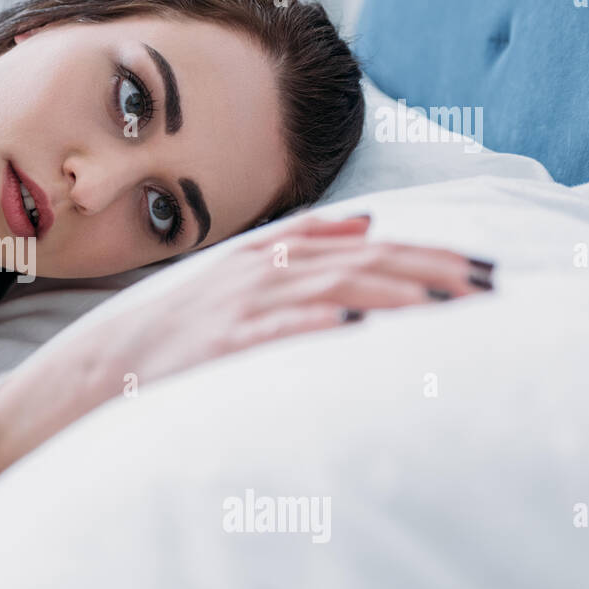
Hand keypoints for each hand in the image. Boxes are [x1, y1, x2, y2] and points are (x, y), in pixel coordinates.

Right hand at [92, 211, 492, 387]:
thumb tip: (367, 221)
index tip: (480, 270)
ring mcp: (240, 308)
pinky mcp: (219, 346)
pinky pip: (275, 331)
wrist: (102, 366)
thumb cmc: (173, 329)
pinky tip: (356, 325)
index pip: (363, 246)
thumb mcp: (235, 273)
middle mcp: (260, 274)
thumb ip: (298, 243)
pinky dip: (316, 323)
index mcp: (267, 256)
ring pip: (331, 290)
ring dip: (395, 297)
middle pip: (359, 263)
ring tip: (448, 309)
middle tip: (487, 291)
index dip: (424, 254)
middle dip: (429, 273)